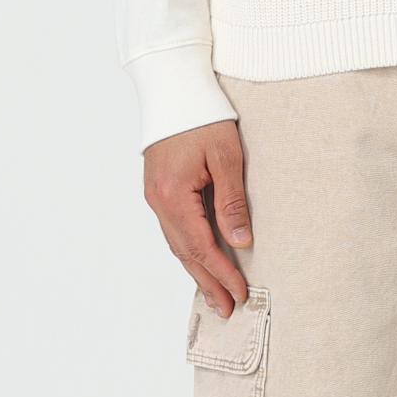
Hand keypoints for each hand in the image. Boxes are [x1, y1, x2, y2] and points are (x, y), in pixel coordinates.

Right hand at [143, 120, 252, 317]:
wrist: (173, 87)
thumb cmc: (203, 116)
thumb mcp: (226, 156)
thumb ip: (232, 200)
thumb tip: (241, 241)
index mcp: (173, 196)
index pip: (201, 247)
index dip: (222, 273)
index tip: (241, 294)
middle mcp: (159, 201)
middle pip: (185, 253)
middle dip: (208, 282)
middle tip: (228, 309)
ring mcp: (155, 196)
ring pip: (177, 243)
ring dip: (197, 269)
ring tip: (216, 293)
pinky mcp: (158, 188)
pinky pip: (174, 228)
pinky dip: (188, 248)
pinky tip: (200, 258)